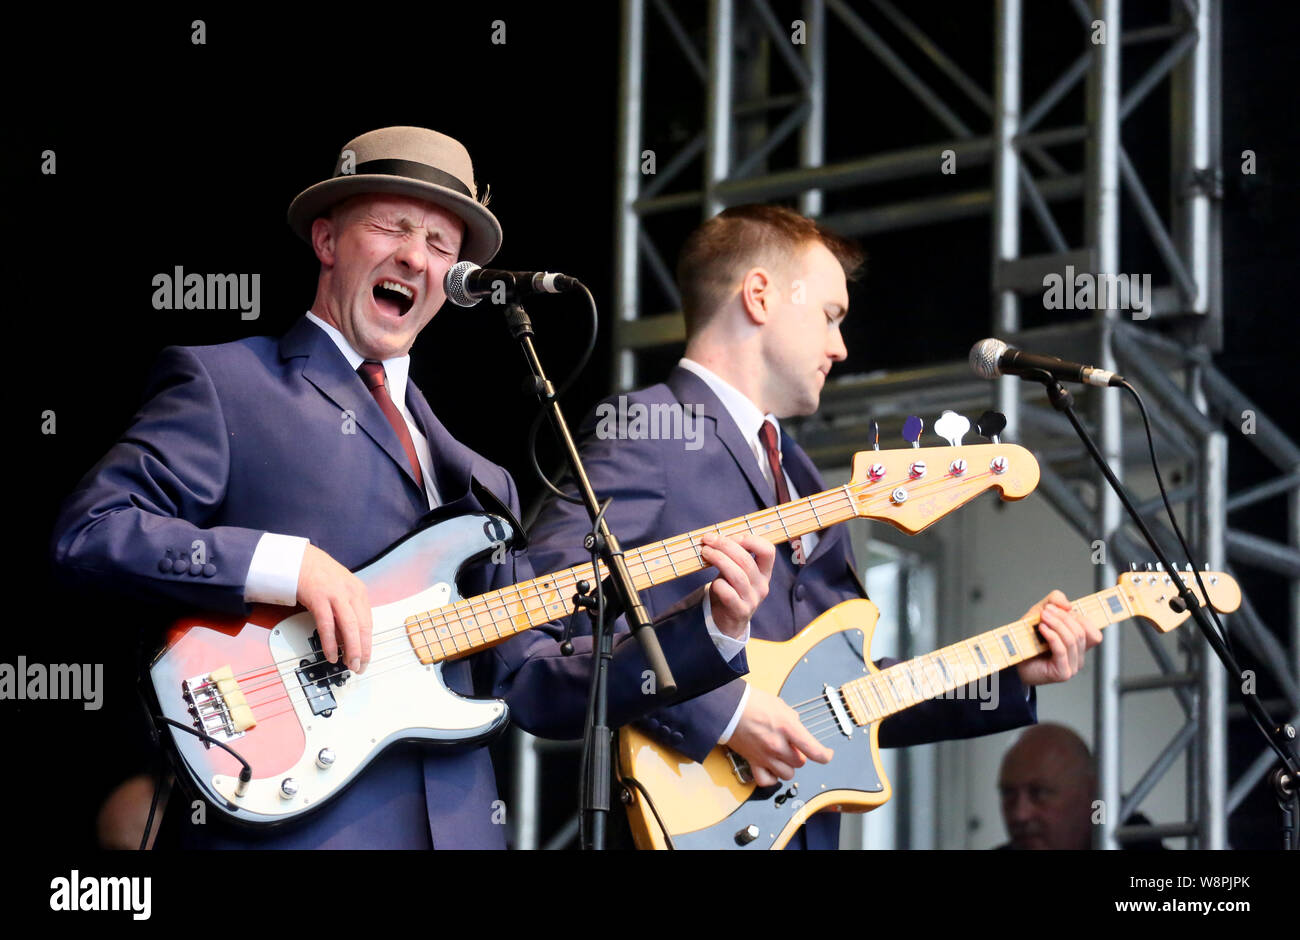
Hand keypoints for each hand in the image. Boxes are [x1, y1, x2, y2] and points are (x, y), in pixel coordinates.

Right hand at [296, 543, 372, 673]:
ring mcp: (336, 595)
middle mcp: (351, 593)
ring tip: (350, 664)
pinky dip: (331, 643)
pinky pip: (328, 625)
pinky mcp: (319, 597)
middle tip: (360, 666)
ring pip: (350, 627)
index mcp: (359, 592)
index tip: (366, 658)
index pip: (368, 622)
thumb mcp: (339, 592)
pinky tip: (331, 654)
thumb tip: (346, 640)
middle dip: (363, 650)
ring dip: (351, 649)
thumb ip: (345, 613)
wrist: (299, 559)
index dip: (368, 643)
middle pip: (362, 627)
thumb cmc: (319, 576)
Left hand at [699, 533, 774, 637]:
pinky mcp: (739, 611)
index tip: (732, 537)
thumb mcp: (737, 571)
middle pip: (746, 560)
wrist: (728, 621)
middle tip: (708, 540)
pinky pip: (728, 593)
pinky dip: (718, 584)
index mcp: (764, 572)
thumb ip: (733, 556)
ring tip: (705, 552)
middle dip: (725, 545)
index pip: (768, 551)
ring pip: (737, 575)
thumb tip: (715, 537)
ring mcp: (752, 599)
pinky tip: (712, 582)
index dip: (751, 540)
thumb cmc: (731, 589)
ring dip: (719, 559)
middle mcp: (761, 585)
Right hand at [726, 687, 832, 786]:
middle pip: (801, 763)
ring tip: (782, 756)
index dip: (825, 755)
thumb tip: (798, 728)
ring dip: (788, 766)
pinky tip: (771, 768)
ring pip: (788, 774)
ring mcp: (764, 756)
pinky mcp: (753, 761)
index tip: (827, 754)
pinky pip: (767, 781)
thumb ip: (792, 719)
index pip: (814, 751)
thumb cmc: (751, 702)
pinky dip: (771, 777)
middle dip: (800, 755)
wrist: (728, 708)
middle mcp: (777, 745)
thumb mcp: (779, 705)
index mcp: (787, 727)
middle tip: (793, 746)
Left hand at [1016, 589, 1102, 685]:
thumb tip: (1068, 605)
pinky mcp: (1062, 673)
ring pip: (1073, 640)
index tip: (1057, 608)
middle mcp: (1078, 657)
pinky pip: (1062, 650)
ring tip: (1042, 617)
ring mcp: (1072, 667)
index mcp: (1078, 645)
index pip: (1093, 632)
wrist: (1012, 661)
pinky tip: (1042, 629)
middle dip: (1064, 617)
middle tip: (1046, 610)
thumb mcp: (1040, 613)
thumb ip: (1055, 601)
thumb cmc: (1027, 639)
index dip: (1079, 617)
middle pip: (1082, 633)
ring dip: (1057, 624)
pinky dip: (1052, 636)